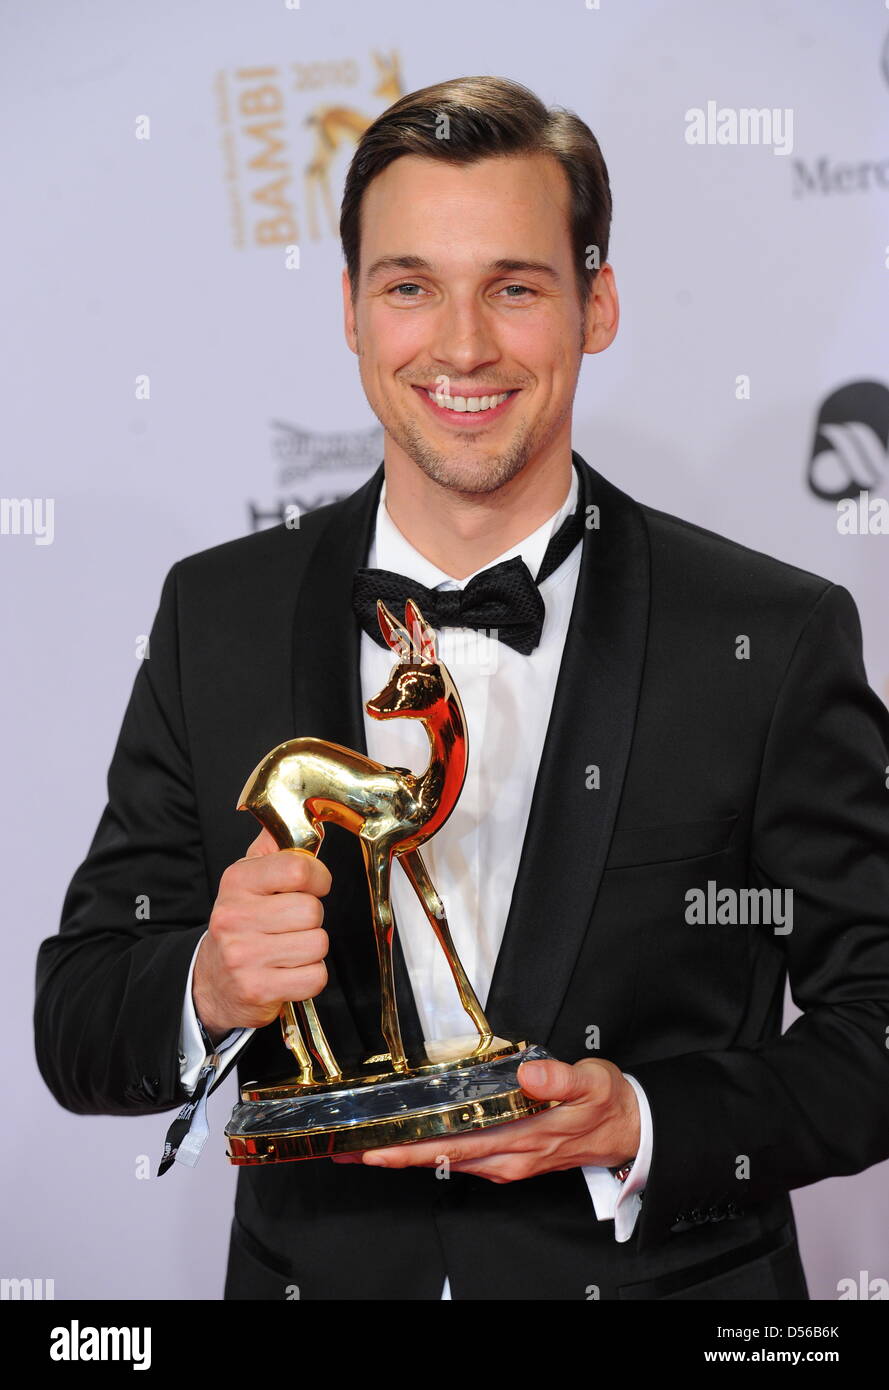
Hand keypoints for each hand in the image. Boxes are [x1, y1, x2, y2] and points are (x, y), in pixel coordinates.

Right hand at [193, 827, 331, 1041]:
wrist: (212, 980)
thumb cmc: (241, 924)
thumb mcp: (248, 880)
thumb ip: (272, 847)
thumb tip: (293, 813)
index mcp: (237, 882)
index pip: (297, 868)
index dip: (318, 877)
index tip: (314, 885)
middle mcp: (235, 917)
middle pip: (312, 910)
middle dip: (312, 919)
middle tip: (292, 924)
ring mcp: (243, 955)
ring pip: (318, 944)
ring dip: (311, 949)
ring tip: (288, 948)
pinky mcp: (257, 989)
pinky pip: (315, 977)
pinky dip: (309, 977)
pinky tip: (288, 971)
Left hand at [331, 1057, 639, 1181]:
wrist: (628, 1128)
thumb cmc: (606, 1104)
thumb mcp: (592, 1083)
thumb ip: (561, 1078)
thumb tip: (530, 1074)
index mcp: (522, 1139)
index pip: (455, 1147)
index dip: (413, 1149)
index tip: (378, 1148)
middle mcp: (508, 1156)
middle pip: (441, 1158)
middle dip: (394, 1155)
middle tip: (349, 1149)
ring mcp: (507, 1160)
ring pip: (448, 1160)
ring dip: (408, 1154)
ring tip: (368, 1146)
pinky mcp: (509, 1156)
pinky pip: (462, 1157)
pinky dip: (432, 1151)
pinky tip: (414, 1142)